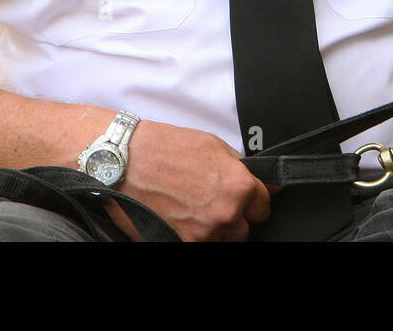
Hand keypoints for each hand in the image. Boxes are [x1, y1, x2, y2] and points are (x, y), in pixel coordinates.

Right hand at [102, 121, 272, 241]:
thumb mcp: (214, 147)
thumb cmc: (165, 149)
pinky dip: (194, 236)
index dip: (254, 201)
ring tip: (194, 209)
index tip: (245, 199)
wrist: (124, 162)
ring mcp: (203, 234)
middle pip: (244, 229)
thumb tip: (269, 183)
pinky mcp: (181, 245)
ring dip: (215, 229)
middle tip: (213, 201)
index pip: (264, 207)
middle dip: (233, 217)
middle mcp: (224, 213)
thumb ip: (244, 169)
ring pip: (223, 240)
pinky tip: (182, 219)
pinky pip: (201, 246)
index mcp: (238, 186)